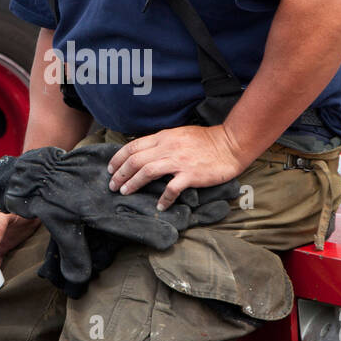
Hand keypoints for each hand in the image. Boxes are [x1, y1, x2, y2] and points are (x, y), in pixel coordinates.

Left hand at [106, 125, 244, 210]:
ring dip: (133, 183)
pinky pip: (172, 188)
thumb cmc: (206, 141)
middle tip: (112, 185)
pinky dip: (163, 198)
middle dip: (120, 174)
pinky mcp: (190, 175)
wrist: (230, 145)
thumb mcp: (179, 135)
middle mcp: (168, 147)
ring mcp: (179, 161)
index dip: (118, 158)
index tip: (110, 169)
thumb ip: (162, 142)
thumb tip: (144, 152)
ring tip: (125, 192)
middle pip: (136, 160)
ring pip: (147, 171)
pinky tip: (159, 206)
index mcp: (164, 137)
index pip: (133, 146)